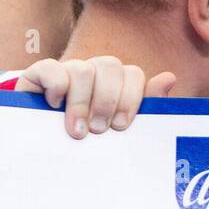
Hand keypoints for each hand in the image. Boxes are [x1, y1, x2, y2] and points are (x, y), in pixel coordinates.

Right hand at [15, 56, 176, 138]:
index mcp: (118, 80)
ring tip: (78, 130)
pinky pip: (50, 68)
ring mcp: (67, 69)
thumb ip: (147, 105)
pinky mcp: (39, 74)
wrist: (49, 143)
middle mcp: (95, 70)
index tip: (121, 126)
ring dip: (82, 102)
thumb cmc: (93, 134)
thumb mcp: (120, 125)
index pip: (134, 73)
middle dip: (108, 101)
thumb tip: (169, 77)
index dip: (131, 98)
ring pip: (83, 69)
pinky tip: (55, 107)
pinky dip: (56, 87)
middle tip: (100, 130)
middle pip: (110, 66)